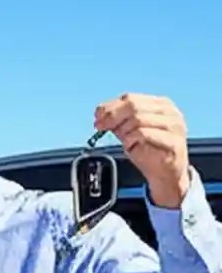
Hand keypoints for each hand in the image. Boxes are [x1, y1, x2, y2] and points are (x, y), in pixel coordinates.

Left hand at [94, 93, 190, 207]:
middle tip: (102, 128)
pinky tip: (131, 146)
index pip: (130, 98)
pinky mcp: (174, 142)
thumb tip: (100, 113)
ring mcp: (174, 126)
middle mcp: (170, 112)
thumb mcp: (129, 131)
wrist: (166, 174)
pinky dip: (131, 140)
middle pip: (133, 106)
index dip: (109, 108)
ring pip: (138, 119)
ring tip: (125, 141)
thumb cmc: (148, 150)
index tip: (97, 119)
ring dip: (124, 131)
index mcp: (160, 104)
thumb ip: (117, 120)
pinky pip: (144, 134)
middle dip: (113, 117)